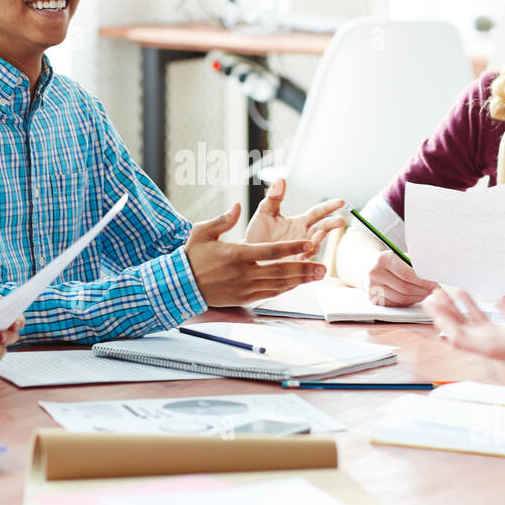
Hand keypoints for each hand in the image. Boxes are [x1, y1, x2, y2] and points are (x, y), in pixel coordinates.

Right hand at [186, 204, 326, 305]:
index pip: (270, 251)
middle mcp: (243, 274)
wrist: (181, 284)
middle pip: (280, 271)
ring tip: (317, 276)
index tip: (308, 243)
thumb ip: (223, 219)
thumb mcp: (203, 232)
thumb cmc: (192, 255)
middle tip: (323, 267)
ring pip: (278, 285)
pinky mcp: (244, 299)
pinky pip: (270, 294)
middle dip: (304, 269)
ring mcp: (244, 288)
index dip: (291, 248)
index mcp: (236, 255)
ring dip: (300, 281)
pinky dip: (286, 289)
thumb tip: (237, 206)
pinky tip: (298, 284)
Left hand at [243, 177, 344, 258]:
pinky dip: (304, 261)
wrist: (247, 257)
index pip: (318, 213)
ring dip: (317, 241)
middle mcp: (304, 238)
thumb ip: (273, 198)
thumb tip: (280, 180)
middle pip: (322, 229)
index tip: (341, 201)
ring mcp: (300, 253)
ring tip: (318, 235)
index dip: (329, 207)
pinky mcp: (293, 267)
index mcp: (300, 223)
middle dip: (331, 225)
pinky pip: (302, 264)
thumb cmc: (258, 234)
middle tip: (340, 220)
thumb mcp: (265, 213)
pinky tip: (303, 258)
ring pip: (314, 247)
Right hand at [367, 249, 435, 306]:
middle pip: (405, 288)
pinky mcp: (373, 298)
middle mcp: (375, 273)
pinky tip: (414, 297)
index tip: (433, 283)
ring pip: (401, 298)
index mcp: (383, 259)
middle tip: (432, 290)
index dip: (423, 281)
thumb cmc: (391, 262)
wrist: (370, 267)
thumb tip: (432, 275)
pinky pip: (396, 304)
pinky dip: (408, 302)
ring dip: (417, 298)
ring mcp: (372, 287)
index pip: (407, 273)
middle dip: (422, 291)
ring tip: (425, 293)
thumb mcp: (401, 257)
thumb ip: (414, 264)